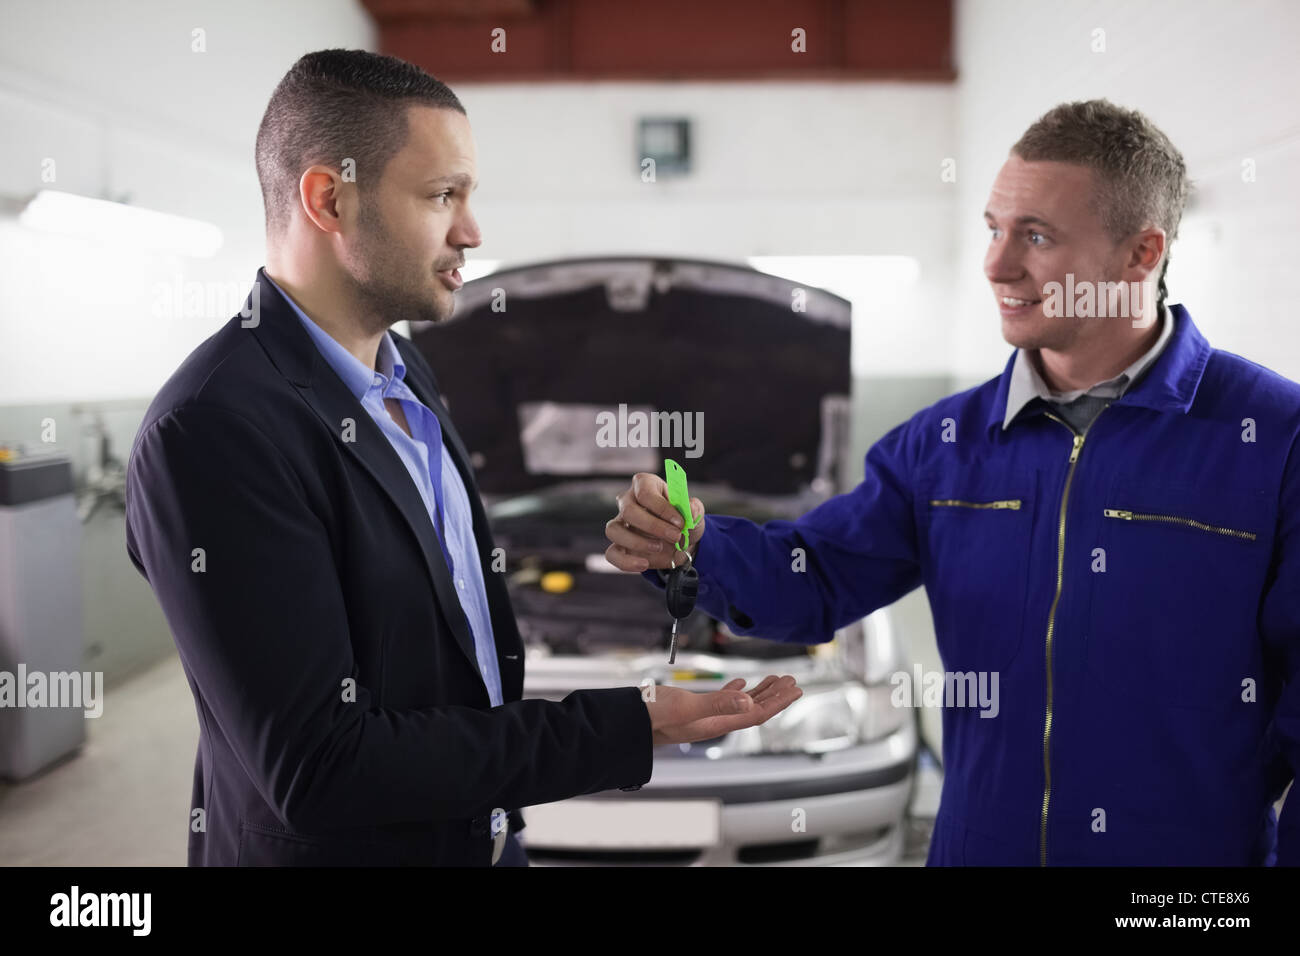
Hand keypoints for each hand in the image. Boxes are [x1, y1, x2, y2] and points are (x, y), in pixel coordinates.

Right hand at [605, 472, 705, 570]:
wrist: (682, 544)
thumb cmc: (684, 521)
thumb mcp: (695, 513)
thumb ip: (694, 509)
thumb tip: (690, 510)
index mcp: (646, 485)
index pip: (645, 492)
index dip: (662, 508)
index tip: (680, 522)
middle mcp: (628, 501)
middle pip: (628, 510)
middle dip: (653, 526)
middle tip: (675, 536)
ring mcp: (621, 524)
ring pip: (613, 530)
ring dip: (637, 542)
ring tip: (659, 547)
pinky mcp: (619, 545)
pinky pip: (612, 554)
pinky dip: (627, 562)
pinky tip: (644, 564)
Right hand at [645, 676, 800, 745]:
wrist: (628, 722)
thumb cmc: (653, 716)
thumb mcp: (686, 706)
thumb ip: (717, 704)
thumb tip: (747, 700)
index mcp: (717, 723)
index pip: (756, 713)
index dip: (778, 702)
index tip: (795, 689)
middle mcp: (715, 722)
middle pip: (753, 709)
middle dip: (775, 695)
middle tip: (792, 682)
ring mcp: (705, 716)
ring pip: (740, 704)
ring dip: (759, 692)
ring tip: (775, 680)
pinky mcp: (693, 709)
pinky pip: (722, 700)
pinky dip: (735, 691)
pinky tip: (739, 684)